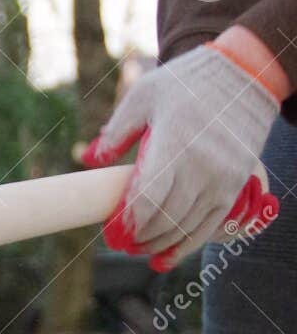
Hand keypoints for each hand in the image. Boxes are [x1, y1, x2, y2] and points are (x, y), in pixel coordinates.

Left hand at [83, 39, 281, 271]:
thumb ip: (117, 131)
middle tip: (120, 243)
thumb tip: (89, 160)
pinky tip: (166, 258)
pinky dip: (186, 246)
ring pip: (186, 228)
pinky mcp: (235, 186)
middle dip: (139, 238)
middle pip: (164, 219)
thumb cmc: (187, 83)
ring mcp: (222, 179)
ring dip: (159, 245)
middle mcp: (201, 167)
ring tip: (139, 250)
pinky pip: (210, 227)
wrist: (244, 76)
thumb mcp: (144, 95)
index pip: (147, 199)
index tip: (112, 232)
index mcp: (174, 144)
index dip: (127, 223)